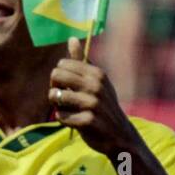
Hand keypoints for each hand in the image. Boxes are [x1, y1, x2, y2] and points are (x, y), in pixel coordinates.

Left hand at [49, 38, 136, 155]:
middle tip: (65, 98)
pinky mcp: (87, 121)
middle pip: (56, 76)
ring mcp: (92, 103)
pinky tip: (76, 122)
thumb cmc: (103, 105)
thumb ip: (81, 61)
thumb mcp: (96, 81)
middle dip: (55, 88)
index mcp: (97, 73)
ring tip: (71, 110)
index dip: (59, 76)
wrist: (119, 135)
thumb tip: (71, 39)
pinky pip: (60, 116)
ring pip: (55, 96)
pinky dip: (64, 120)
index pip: (62, 64)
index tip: (67, 86)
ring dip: (58, 106)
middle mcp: (96, 86)